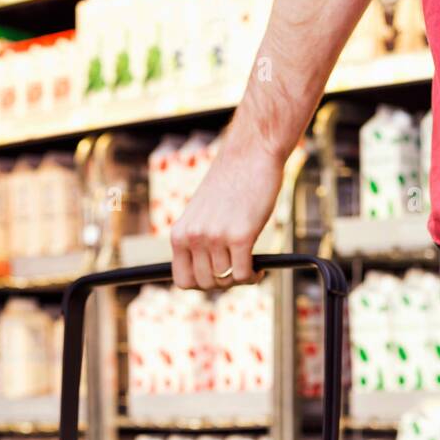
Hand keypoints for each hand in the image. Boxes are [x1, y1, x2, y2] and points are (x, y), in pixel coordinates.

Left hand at [170, 136, 284, 289]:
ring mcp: (215, 237)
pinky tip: (260, 266)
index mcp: (180, 232)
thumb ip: (198, 240)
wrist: (250, 154)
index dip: (200, 285)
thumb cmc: (230, 184)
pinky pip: (244, 274)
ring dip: (241, 277)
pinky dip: (254, 275)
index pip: (182, 280)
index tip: (216, 278)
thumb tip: (207, 275)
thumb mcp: (202, 213)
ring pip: (227, 280)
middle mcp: (193, 237)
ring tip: (250, 262)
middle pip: (206, 284)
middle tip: (238, 269)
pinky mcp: (240, 236)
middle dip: (224, 282)